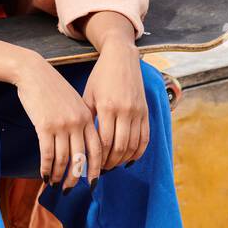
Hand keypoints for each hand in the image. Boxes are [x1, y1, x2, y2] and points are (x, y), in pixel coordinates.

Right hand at [14, 57, 102, 190]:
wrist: (33, 73)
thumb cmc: (52, 89)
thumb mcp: (73, 103)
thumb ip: (80, 122)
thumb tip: (82, 147)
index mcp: (87, 117)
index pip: (97, 149)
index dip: (96, 168)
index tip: (92, 182)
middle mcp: (78, 123)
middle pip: (81, 158)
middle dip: (76, 178)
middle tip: (70, 190)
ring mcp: (62, 125)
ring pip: (63, 159)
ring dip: (59, 175)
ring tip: (55, 185)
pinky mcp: (45, 126)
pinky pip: (48, 154)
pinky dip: (46, 168)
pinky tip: (44, 176)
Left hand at [81, 35, 148, 170]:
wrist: (122, 58)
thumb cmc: (100, 77)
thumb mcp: (88, 95)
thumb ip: (87, 118)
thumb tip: (81, 144)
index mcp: (107, 106)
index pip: (104, 141)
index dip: (98, 157)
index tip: (90, 165)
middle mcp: (125, 110)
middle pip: (119, 147)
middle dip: (109, 162)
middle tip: (100, 170)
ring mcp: (138, 111)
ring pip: (133, 145)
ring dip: (122, 159)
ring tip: (112, 166)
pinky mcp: (146, 112)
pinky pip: (145, 138)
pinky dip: (138, 152)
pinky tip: (128, 160)